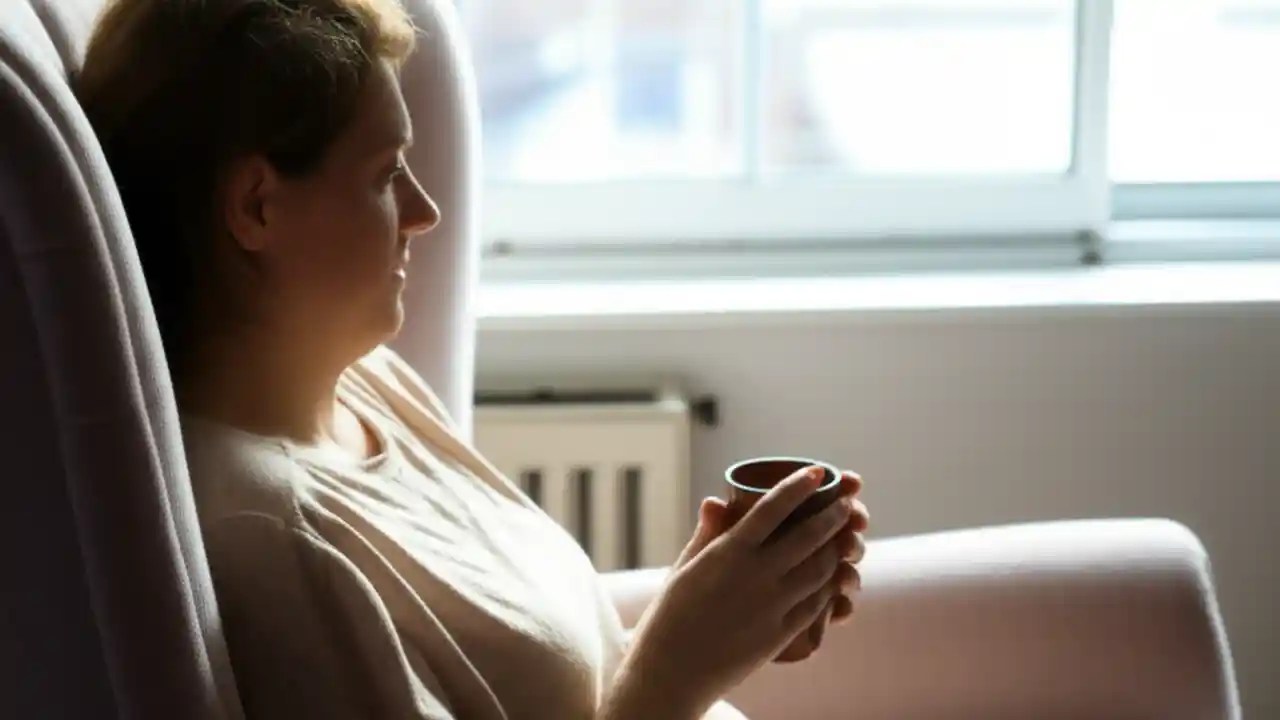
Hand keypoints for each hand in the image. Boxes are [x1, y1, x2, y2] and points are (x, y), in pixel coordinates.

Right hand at [672, 470, 867, 636]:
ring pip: (819, 570)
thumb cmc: (671, 616)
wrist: (673, 671)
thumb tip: (716, 500)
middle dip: (832, 515)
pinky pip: (815, 604)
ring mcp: (772, 606)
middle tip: (845, 503)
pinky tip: (832, 579)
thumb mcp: (684, 567)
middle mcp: (755, 575)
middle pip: (808, 536)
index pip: (772, 508)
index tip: (817, 472)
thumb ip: (707, 534)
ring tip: (843, 539)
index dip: (798, 486)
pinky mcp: (781, 633)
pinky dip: (828, 587)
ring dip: (836, 550)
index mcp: (728, 552)